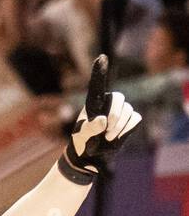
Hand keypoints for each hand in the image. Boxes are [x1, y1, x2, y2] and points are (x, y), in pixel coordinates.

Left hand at [59, 54, 140, 181]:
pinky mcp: (127, 122)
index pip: (97, 85)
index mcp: (93, 103)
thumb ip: (90, 127)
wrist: (88, 158)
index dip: (100, 71)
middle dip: (116, 115)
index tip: (102, 57)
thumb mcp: (82, 136)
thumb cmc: (81, 144)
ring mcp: (119, 113)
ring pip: (128, 110)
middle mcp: (107, 104)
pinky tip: (116, 137)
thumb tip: (104, 120)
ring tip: (108, 137)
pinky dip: (127, 129)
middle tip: (107, 129)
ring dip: (120, 126)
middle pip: (119, 99)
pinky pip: (135, 119)